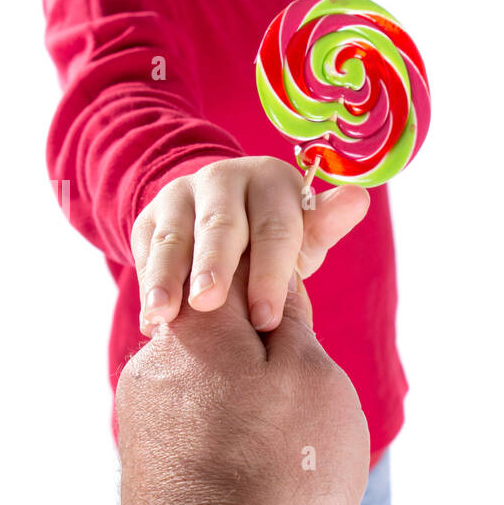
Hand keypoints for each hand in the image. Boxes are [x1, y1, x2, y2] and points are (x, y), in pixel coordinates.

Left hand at [115, 261, 369, 504]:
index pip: (237, 260)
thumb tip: (274, 289)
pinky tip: (258, 476)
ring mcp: (142, 414)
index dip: (280, 265)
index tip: (310, 279)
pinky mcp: (143, 462)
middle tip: (310, 393)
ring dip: (247, 396)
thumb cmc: (281, 469)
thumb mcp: (310, 377)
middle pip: (220, 326)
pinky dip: (228, 435)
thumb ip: (290, 321)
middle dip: (265, 346)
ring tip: (289, 448)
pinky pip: (195, 426)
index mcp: (200, 324)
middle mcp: (157, 361)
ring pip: (209, 381)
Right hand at [130, 156, 370, 334]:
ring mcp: (181, 196)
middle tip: (209, 304)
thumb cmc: (274, 236)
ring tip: (162, 315)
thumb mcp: (303, 230)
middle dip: (213, 267)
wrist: (219, 217)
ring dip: (166, 278)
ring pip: (173, 238)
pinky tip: (150, 323)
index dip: (270, 274)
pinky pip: (145, 253)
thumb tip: (358, 199)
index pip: (274, 229)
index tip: (266, 319)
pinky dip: (147, 288)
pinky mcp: (148, 218)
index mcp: (271, 182)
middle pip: (219, 227)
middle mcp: (223, 181)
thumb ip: (326, 223)